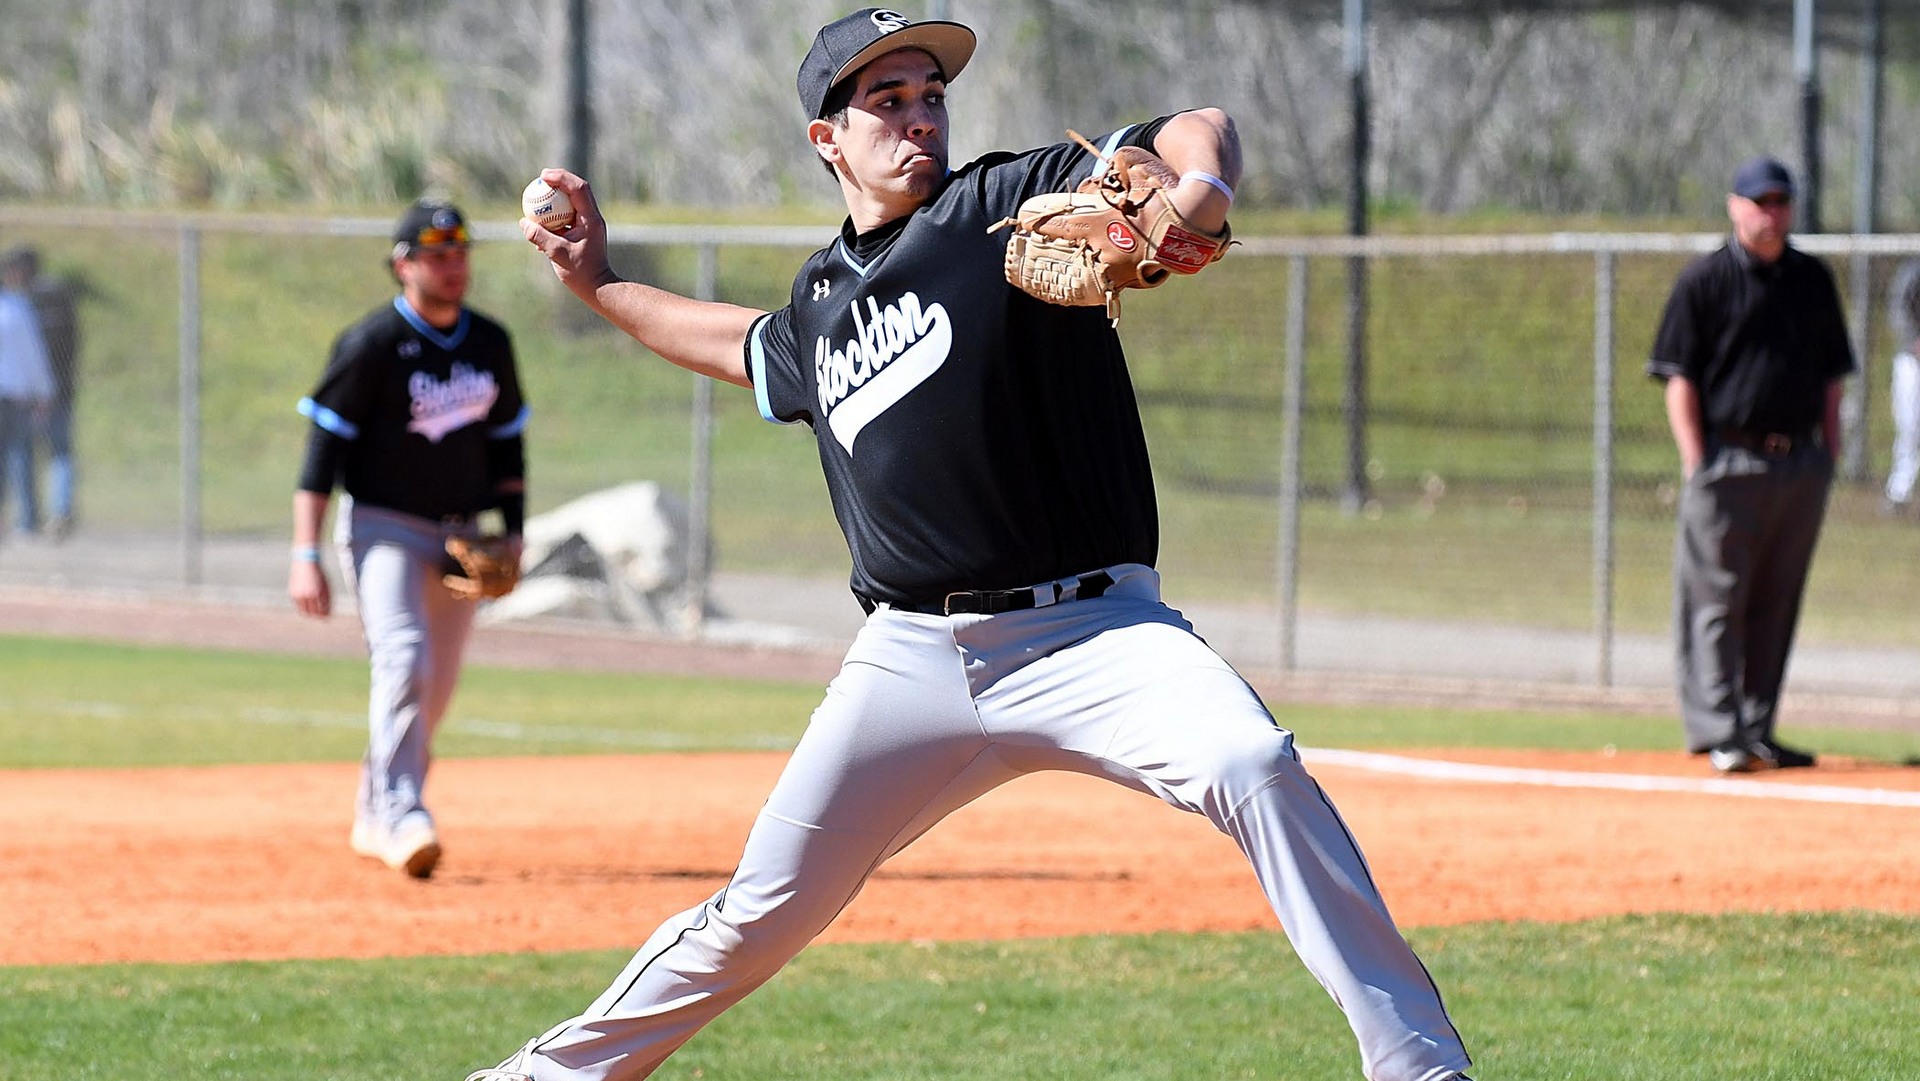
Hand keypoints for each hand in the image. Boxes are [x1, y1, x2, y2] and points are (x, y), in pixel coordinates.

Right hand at [288, 559, 330, 618]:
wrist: (306, 562)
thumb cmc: (319, 575)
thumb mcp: (326, 586)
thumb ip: (327, 601)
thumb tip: (327, 616)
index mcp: (319, 593)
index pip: (322, 612)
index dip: (325, 616)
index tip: (328, 617)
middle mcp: (307, 595)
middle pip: (313, 614)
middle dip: (317, 616)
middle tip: (321, 616)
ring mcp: (298, 595)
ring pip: (304, 612)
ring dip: (309, 613)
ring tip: (314, 610)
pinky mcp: (292, 594)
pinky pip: (298, 606)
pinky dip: (303, 607)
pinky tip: (307, 602)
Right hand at [521, 167, 617, 302]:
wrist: (597, 288)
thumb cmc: (581, 273)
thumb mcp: (557, 254)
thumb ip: (540, 236)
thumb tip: (523, 222)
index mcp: (591, 218)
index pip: (578, 189)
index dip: (561, 177)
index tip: (543, 176)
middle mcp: (592, 218)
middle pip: (576, 190)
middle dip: (558, 180)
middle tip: (540, 178)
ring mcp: (588, 224)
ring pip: (571, 202)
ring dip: (555, 198)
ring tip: (537, 197)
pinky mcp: (582, 232)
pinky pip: (566, 217)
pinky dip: (554, 216)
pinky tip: (539, 225)